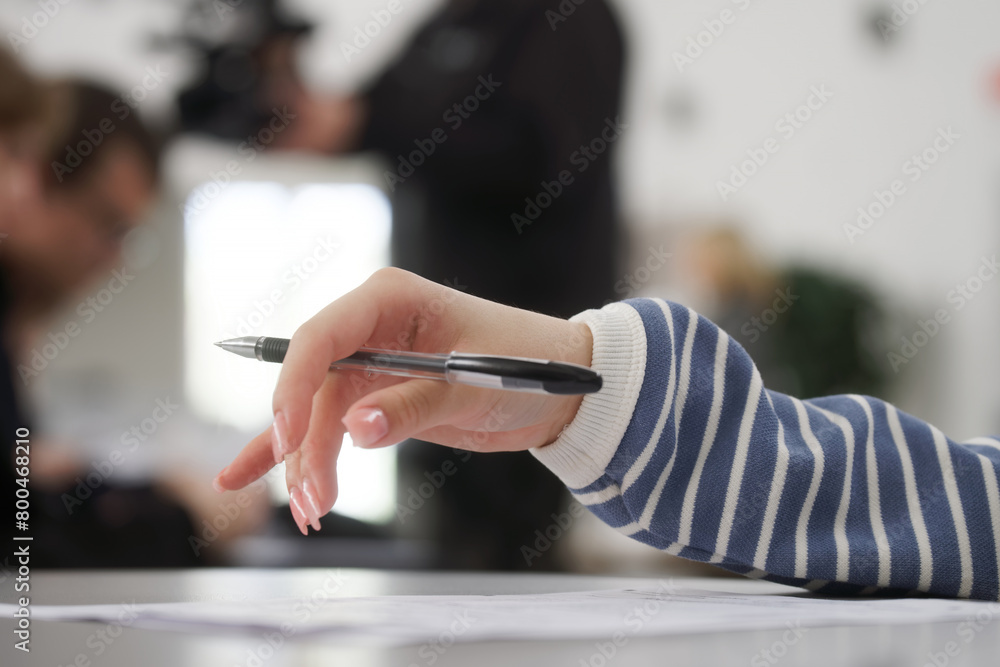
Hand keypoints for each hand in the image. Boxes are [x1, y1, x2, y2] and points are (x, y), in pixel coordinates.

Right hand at [213, 268, 593, 533]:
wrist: (557, 390)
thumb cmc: (526, 364)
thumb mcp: (475, 384)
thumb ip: (414, 405)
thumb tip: (354, 428)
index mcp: (390, 300)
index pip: (322, 336)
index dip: (295, 383)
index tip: (289, 433)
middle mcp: (370, 328)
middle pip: (314, 385)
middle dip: (306, 444)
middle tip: (312, 498)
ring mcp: (370, 364)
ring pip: (317, 415)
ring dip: (307, 462)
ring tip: (311, 511)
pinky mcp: (377, 398)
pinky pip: (327, 424)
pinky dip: (297, 451)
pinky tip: (246, 472)